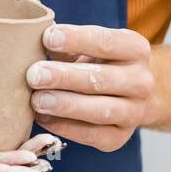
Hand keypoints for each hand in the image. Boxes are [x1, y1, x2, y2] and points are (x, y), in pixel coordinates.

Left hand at [26, 24, 154, 151]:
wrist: (127, 97)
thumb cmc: (97, 64)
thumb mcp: (87, 46)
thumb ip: (64, 41)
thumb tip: (29, 34)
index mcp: (136, 49)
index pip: (107, 42)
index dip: (76, 39)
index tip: (47, 38)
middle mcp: (142, 81)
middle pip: (102, 79)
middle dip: (65, 77)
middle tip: (34, 75)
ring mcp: (135, 112)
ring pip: (101, 110)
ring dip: (66, 105)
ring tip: (37, 100)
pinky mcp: (119, 137)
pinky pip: (93, 135)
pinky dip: (66, 128)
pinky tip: (43, 118)